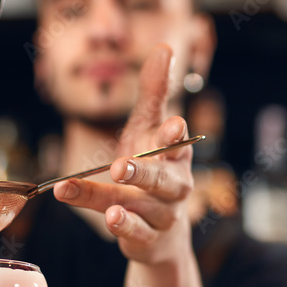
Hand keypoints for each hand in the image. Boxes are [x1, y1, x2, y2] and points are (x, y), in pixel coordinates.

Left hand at [53, 45, 193, 264]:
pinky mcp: (148, 238)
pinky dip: (125, 226)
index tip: (173, 125)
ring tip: (109, 200)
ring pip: (143, 205)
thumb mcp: (147, 129)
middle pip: (164, 178)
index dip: (174, 135)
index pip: (178, 142)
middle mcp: (174, 184)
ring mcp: (163, 214)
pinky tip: (110, 217)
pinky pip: (138, 232)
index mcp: (175, 154)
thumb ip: (154, 92)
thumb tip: (164, 48)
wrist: (160, 233)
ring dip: (121, 201)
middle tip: (120, 166)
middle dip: (144, 171)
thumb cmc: (152, 168)